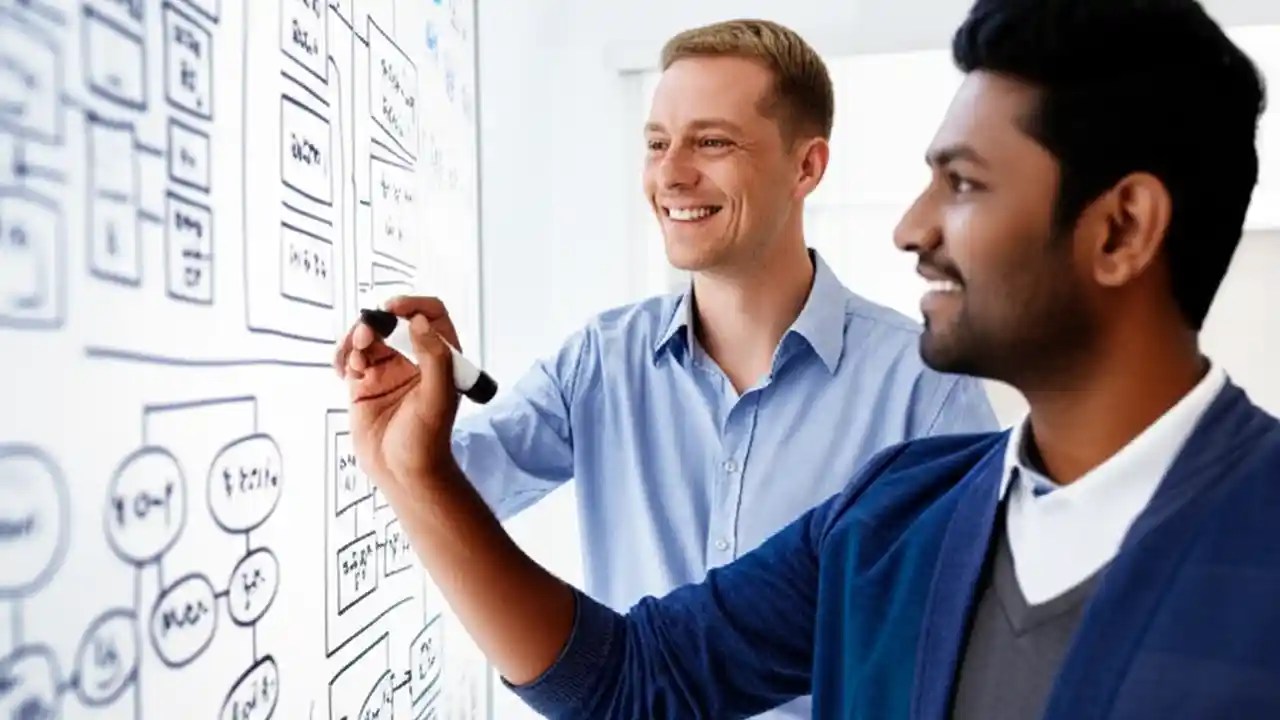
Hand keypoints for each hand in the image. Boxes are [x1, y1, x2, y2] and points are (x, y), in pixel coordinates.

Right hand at [334, 296, 461, 493]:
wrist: (402, 472)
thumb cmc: (426, 440)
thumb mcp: (438, 397)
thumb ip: (435, 357)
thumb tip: (419, 322)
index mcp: (439, 358)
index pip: (431, 316)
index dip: (414, 305)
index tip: (395, 309)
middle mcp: (413, 360)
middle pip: (392, 322)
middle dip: (376, 322)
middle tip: (366, 336)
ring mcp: (387, 370)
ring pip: (368, 337)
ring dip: (356, 339)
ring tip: (355, 359)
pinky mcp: (364, 384)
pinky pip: (350, 357)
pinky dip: (343, 356)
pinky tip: (344, 370)